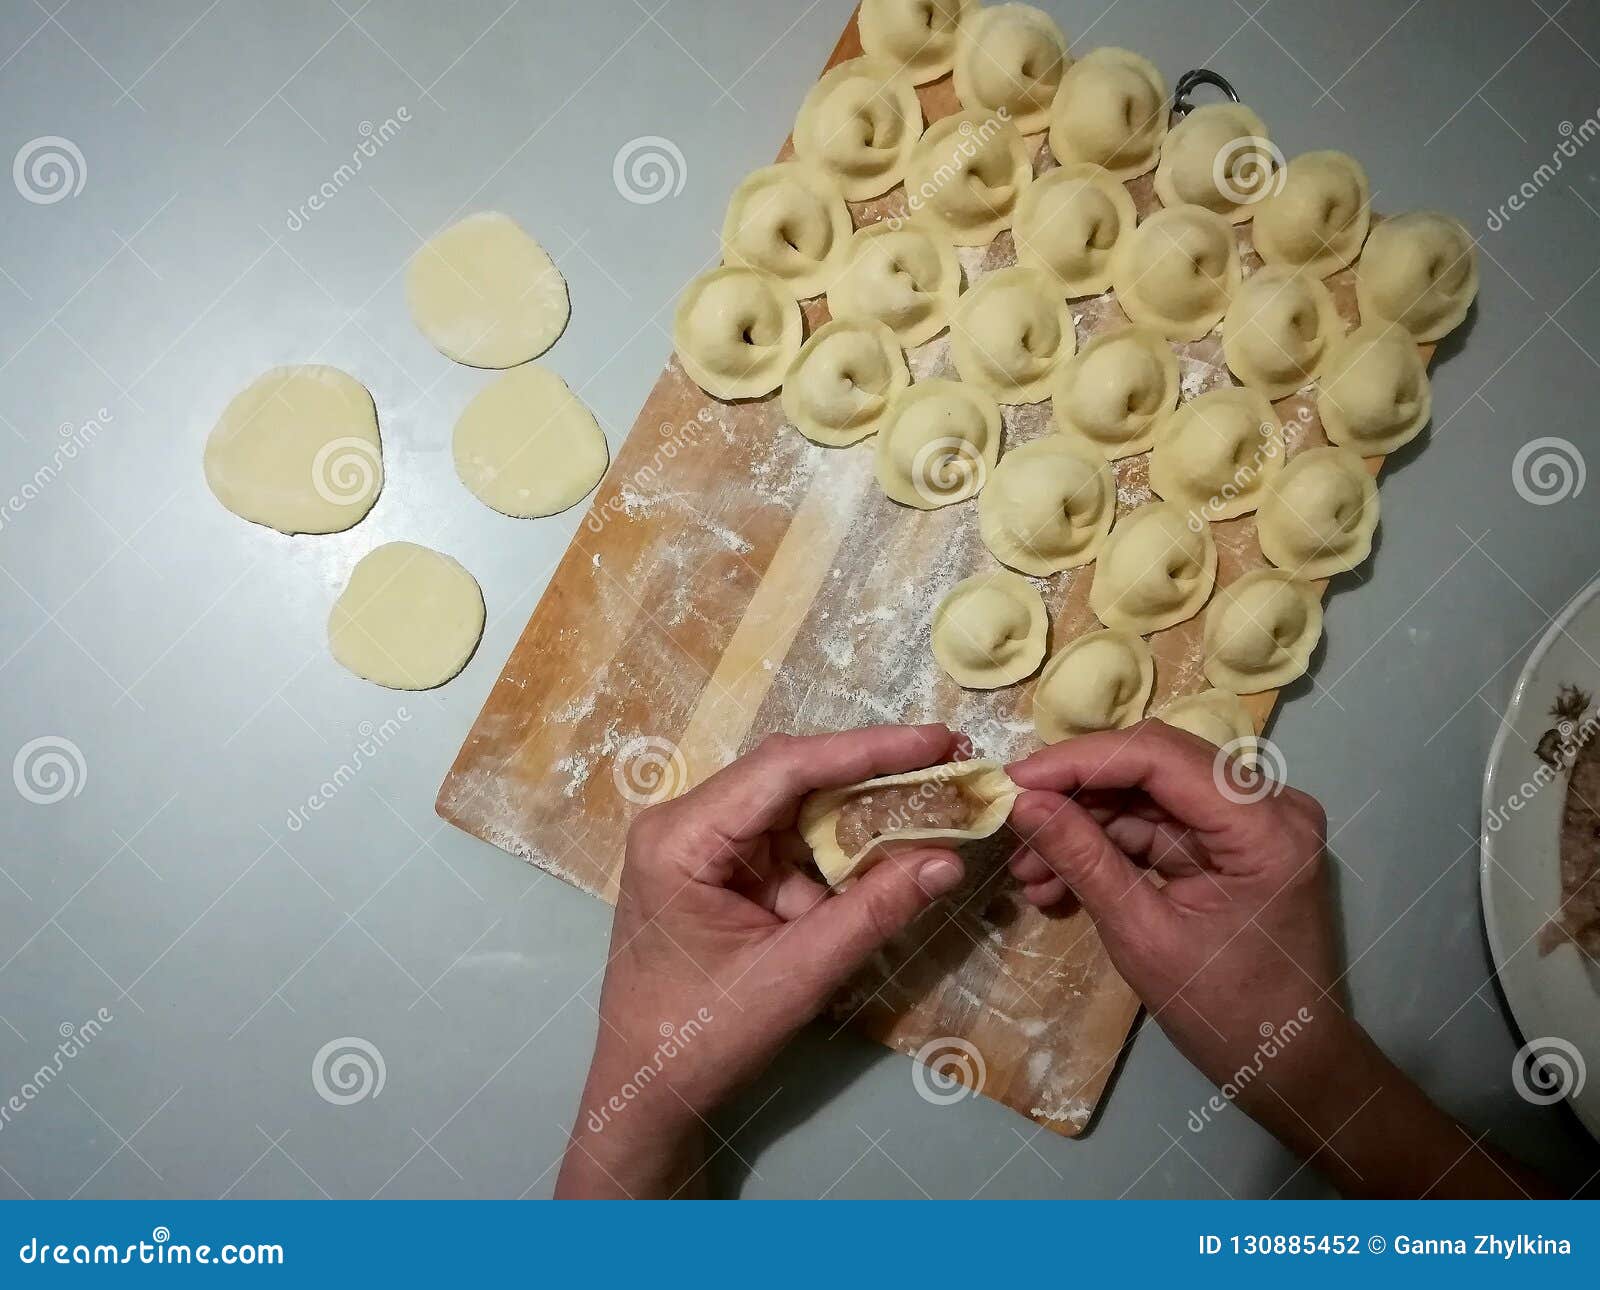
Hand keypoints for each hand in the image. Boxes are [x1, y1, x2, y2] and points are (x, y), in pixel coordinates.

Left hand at [556, 724, 967, 1198]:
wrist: (646, 1090)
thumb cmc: (703, 1036)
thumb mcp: (796, 975)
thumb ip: (872, 912)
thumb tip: (949, 860)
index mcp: (682, 836)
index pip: (785, 767)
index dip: (868, 750)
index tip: (937, 740)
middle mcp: (687, 822)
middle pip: (793, 775)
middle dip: (874, 771)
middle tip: (951, 760)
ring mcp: (704, 843)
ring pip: (798, 804)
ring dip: (864, 807)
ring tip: (935, 797)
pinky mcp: (724, 869)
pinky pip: (792, 840)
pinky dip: (843, 847)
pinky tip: (895, 845)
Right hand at [1007, 719, 1339, 1090]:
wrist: (1288, 1067)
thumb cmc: (1227, 1013)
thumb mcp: (1143, 936)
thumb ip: (1084, 859)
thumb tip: (1021, 803)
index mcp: (1264, 825)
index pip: (1159, 756)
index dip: (1079, 760)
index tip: (1012, 781)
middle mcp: (1268, 805)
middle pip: (1153, 765)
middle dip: (1075, 793)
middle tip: (1011, 820)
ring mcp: (1252, 823)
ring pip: (1148, 796)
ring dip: (1084, 827)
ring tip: (1027, 872)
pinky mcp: (1233, 844)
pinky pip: (1159, 827)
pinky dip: (1108, 849)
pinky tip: (1056, 879)